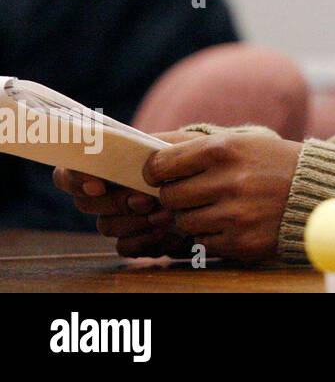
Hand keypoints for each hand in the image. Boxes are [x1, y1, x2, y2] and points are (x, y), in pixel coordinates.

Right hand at [52, 130, 204, 257]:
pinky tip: (165, 232)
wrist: (210, 180)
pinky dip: (144, 241)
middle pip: (86, 203)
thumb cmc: (188, 157)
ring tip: (165, 213)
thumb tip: (139, 163)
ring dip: (134, 220)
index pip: (67, 173)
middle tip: (145, 199)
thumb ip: (153, 150)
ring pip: (106, 225)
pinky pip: (124, 247)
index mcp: (106, 165)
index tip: (98, 184)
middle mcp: (104, 194)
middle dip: (116, 201)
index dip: (74, 179)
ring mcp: (117, 218)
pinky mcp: (132, 239)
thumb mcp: (174, 145)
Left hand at [144, 131, 302, 261]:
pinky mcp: (241, 242)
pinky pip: (203, 243)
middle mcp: (229, 181)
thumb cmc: (271, 164)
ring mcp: (236, 214)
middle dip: (177, 196)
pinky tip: (233, 222)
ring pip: (182, 222)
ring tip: (219, 207)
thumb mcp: (239, 143)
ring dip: (194, 217)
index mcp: (225, 149)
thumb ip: (192, 148)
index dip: (155, 171)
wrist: (317, 192)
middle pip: (168, 196)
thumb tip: (145, 164)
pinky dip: (213, 235)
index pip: (160, 164)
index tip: (161, 174)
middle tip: (197, 192)